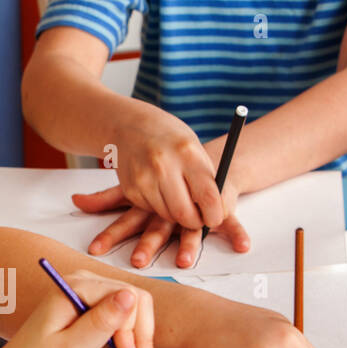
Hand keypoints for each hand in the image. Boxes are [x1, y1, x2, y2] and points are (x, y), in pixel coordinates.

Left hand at [0, 270, 154, 347]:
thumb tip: (131, 295)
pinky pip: (122, 338)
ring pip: (132, 327)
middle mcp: (86, 289)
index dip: (135, 329)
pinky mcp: (94, 324)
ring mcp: (91, 306)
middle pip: (135, 309)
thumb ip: (102, 322)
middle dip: (140, 346)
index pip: (128, 296)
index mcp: (77, 286)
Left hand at [73, 181, 250, 269]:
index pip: (127, 218)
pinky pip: (229, 218)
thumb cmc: (161, 170)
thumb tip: (77, 201)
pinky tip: (243, 246)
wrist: (196, 150)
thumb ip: (108, 196)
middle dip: (147, 244)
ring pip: (190, 225)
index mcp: (147, 197)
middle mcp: (170, 201)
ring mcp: (195, 202)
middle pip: (157, 225)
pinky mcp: (219, 201)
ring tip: (184, 262)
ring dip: (188, 244)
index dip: (113, 233)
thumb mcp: (132, 182)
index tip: (97, 249)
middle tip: (137, 261)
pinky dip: (237, 232)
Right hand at [82, 107, 222, 236]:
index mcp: (187, 153)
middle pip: (185, 213)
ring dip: (177, 214)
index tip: (215, 218)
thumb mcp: (194, 148)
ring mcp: (144, 179)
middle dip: (195, 222)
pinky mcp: (131, 190)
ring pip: (167, 215)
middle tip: (199, 219)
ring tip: (179, 198)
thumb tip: (217, 211)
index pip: (207, 196)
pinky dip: (159, 206)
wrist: (129, 125)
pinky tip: (159, 189)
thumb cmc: (169, 137)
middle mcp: (163, 166)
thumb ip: (205, 177)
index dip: (214, 215)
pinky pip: (151, 210)